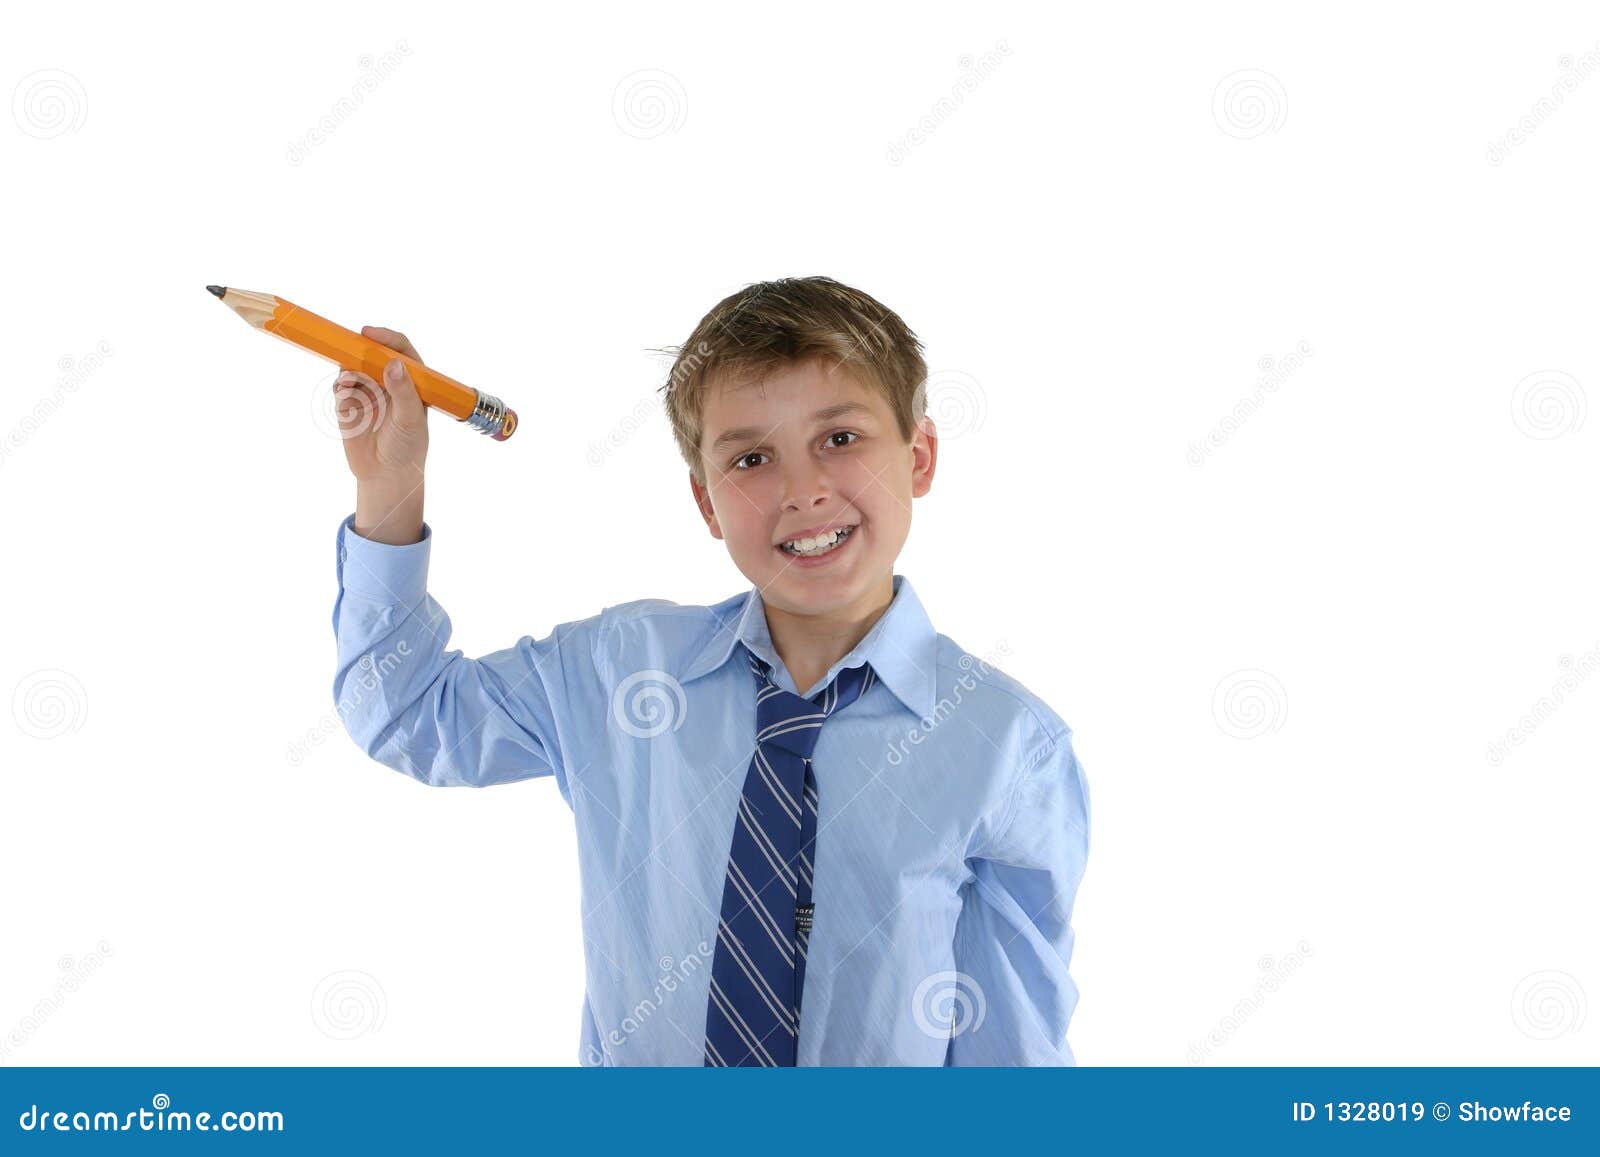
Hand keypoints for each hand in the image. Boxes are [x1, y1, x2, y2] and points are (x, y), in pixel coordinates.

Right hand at [334, 326, 429, 483]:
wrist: (385, 474)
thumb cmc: (407, 446)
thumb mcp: (410, 419)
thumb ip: (403, 391)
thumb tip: (394, 364)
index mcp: (410, 381)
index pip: (401, 350)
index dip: (386, 337)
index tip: (370, 333)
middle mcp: (388, 382)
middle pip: (373, 353)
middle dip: (360, 346)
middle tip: (349, 343)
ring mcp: (367, 391)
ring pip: (353, 366)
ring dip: (349, 367)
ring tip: (350, 379)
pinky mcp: (348, 404)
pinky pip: (340, 386)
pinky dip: (340, 385)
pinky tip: (343, 389)